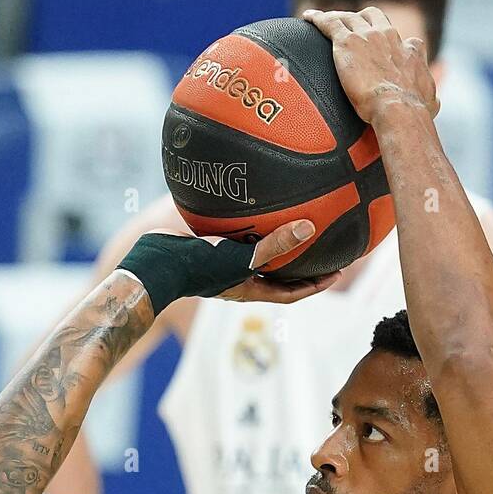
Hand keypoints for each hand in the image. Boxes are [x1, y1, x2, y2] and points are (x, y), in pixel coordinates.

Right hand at [119, 224, 337, 314]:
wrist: (154, 262)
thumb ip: (276, 245)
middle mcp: (240, 279)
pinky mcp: (210, 246)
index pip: (292, 293)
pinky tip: (256, 200)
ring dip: (275, 240)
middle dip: (302, 263)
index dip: (316, 285)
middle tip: (324, 245)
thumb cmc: (198, 267)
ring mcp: (224, 263)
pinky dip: (250, 222)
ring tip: (294, 219)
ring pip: (257, 253)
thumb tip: (310, 227)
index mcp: (251, 289)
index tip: (338, 272)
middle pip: (279, 274)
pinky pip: (237, 234)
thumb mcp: (241, 258)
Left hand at [304, 7, 438, 126]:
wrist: (398, 109)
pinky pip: (329, 23)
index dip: (392, 43)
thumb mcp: (430, 102)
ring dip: (337, 18)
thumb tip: (435, 103)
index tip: (385, 51)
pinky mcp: (347, 42)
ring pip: (349, 17)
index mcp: (410, 50)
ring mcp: (367, 37)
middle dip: (363, 19)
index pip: (403, 40)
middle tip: (352, 29)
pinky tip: (307, 18)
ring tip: (324, 22)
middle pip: (374, 17)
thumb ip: (431, 97)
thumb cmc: (414, 113)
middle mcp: (390, 37)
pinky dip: (318, 18)